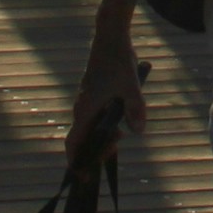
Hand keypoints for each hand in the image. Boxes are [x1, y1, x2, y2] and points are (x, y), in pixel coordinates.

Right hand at [68, 25, 147, 160]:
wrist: (110, 37)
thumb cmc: (118, 60)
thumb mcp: (131, 86)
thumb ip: (135, 109)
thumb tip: (138, 132)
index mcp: (85, 110)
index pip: (74, 142)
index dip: (76, 161)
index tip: (83, 175)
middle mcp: (82, 108)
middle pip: (83, 140)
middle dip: (96, 151)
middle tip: (116, 147)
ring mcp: (87, 101)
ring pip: (90, 129)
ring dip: (102, 138)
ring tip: (119, 138)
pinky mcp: (94, 95)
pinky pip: (95, 119)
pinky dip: (103, 128)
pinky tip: (119, 126)